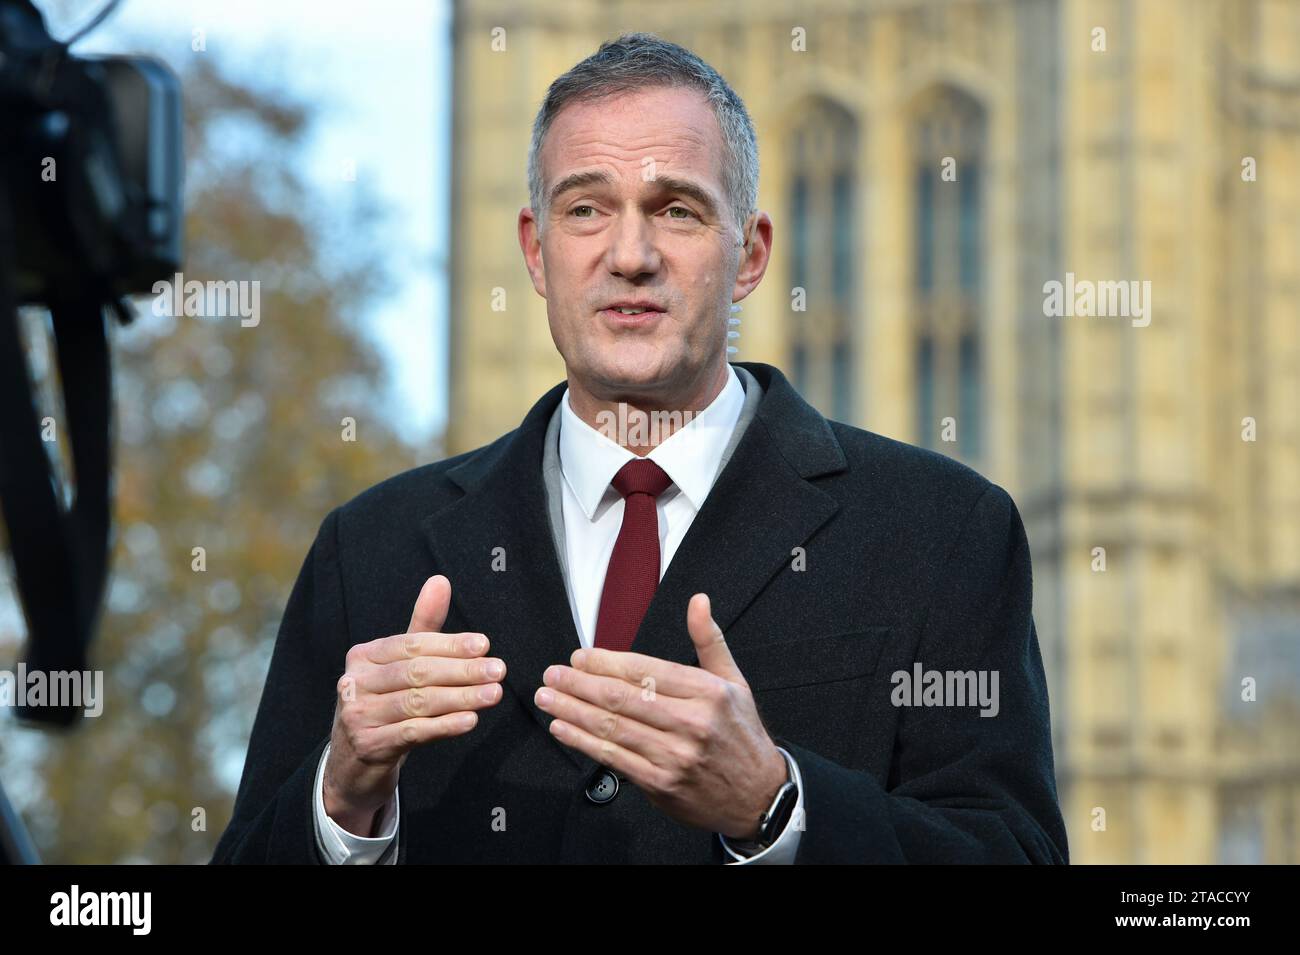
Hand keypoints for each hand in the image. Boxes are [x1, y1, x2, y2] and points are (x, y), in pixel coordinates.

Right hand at [323, 574, 505, 834]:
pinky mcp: (369, 746)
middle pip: (416, 673)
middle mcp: (354, 683)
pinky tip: (470, 720)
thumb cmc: (385, 701)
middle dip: (461, 671)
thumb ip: (423, 625)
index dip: (450, 644)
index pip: (411, 646)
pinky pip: (413, 732)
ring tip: (493, 694)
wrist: (355, 760)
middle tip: (498, 670)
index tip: (485, 645)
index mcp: (363, 656)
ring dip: (460, 698)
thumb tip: (440, 581)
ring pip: (418, 703)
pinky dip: (444, 725)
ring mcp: (358, 716)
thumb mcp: (401, 663)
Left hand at [535, 592, 786, 839]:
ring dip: (573, 710)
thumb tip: (698, 601)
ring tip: (549, 698)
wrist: (759, 797)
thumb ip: (709, 640)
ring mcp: (675, 756)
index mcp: (707, 693)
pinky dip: (583, 742)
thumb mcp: (735, 681)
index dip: (606, 662)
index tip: (579, 657)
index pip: (646, 670)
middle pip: (623, 698)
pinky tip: (563, 729)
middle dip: (580, 684)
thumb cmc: (741, 735)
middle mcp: (691, 723)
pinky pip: (614, 759)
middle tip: (553, 674)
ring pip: (613, 727)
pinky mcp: (661, 784)